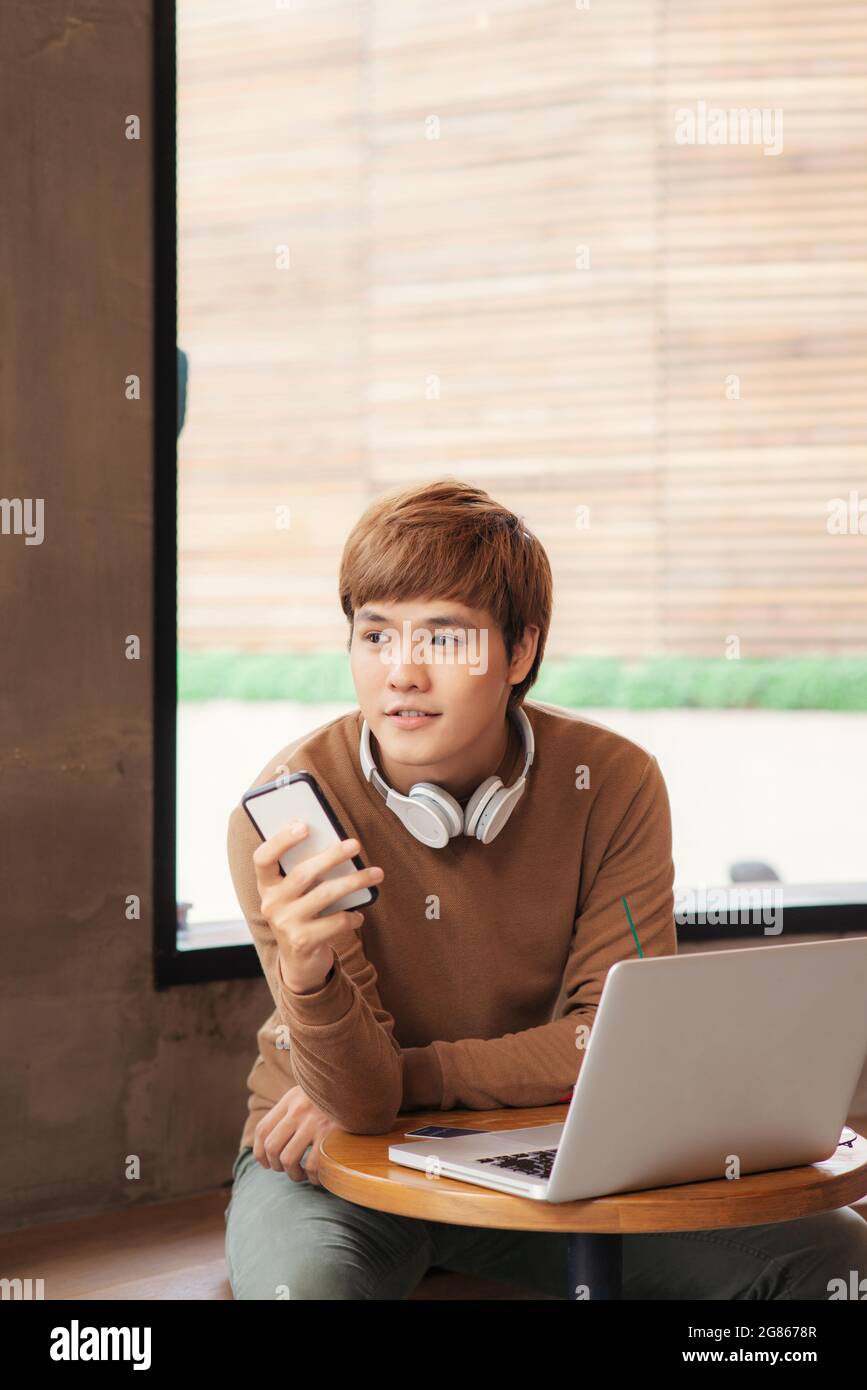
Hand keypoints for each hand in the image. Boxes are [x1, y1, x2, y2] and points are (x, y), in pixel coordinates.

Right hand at [253, 821, 383, 993]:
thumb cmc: (302, 915)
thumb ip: (305, 870)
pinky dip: (352, 916)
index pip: (263, 858)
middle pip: (303, 873)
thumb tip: (334, 841)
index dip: (280, 839)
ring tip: (376, 874)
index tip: (304, 824)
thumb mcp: (296, 894)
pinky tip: (359, 914)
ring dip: (354, 882)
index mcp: (266, 886)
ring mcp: (285, 924)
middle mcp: (271, 903)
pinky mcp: (302, 942)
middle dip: (332, 856)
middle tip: (355, 845)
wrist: (299, 961)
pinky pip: (335, 922)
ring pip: (325, 895)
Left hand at [253, 1085, 337, 1183]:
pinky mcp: (331, 1135)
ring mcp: (314, 1122)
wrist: (361, 1088)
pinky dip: (313, 1177)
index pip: (262, 1130)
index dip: (260, 1153)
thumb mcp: (309, 1096)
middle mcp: (299, 1110)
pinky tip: (319, 1174)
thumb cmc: (334, 1098)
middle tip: (288, 1169)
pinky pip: (313, 1166)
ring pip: (287, 1159)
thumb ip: (292, 1113)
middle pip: (271, 1147)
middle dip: (276, 1166)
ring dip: (293, 1174)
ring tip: (302, 1174)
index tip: (268, 1164)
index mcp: (291, 1099)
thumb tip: (272, 1144)